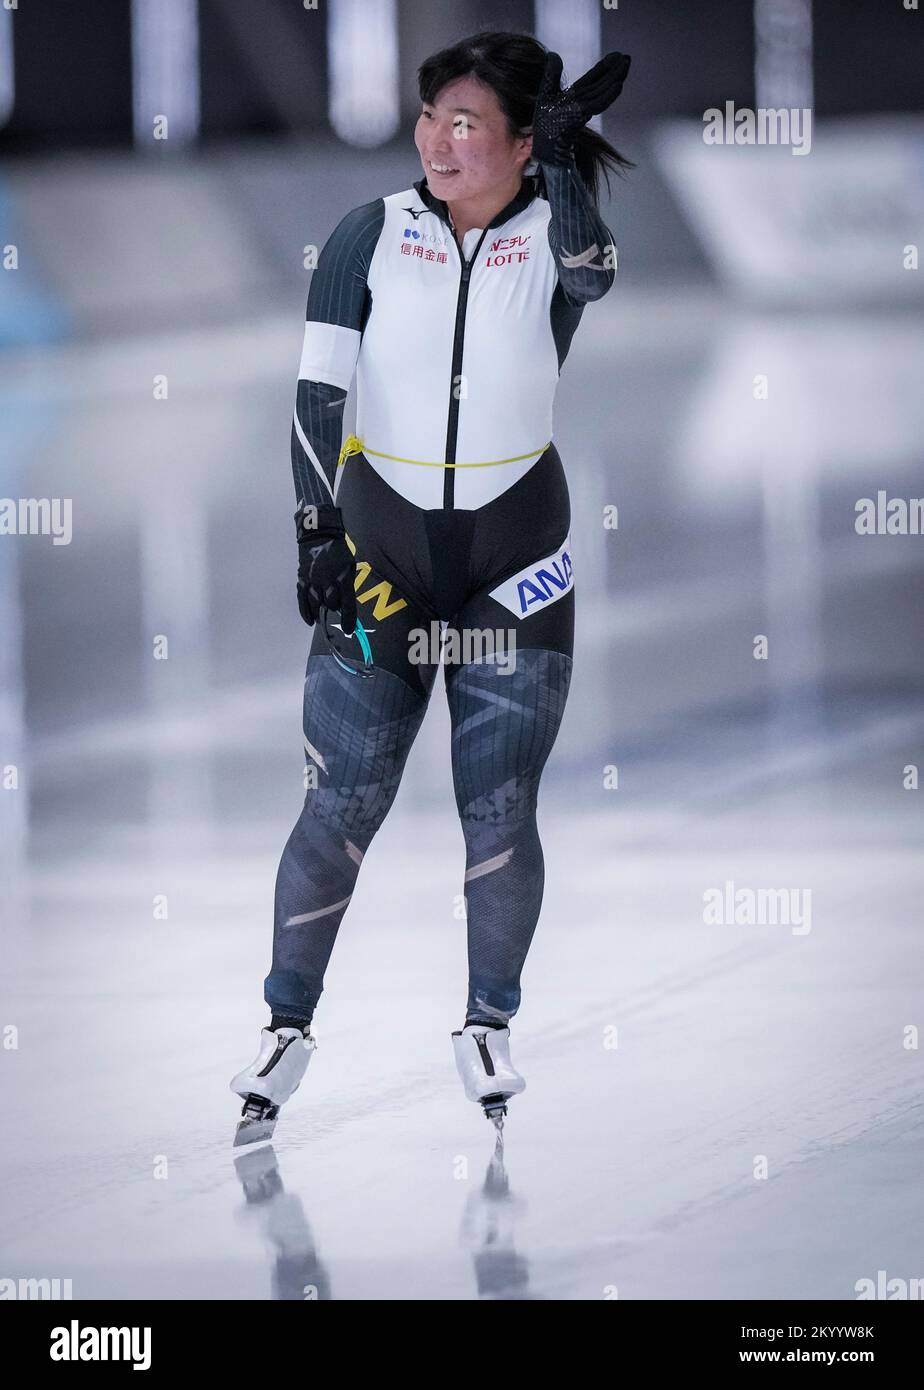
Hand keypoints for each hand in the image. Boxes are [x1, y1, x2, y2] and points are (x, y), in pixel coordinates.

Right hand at [294, 504, 356, 633]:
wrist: (319, 535)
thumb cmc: (338, 552)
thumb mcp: (349, 566)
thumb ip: (348, 585)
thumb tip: (345, 605)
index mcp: (343, 577)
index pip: (347, 604)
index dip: (349, 620)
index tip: (349, 630)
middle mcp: (327, 581)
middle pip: (330, 604)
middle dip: (333, 608)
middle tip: (333, 608)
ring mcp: (313, 580)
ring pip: (316, 604)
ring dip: (319, 612)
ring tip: (321, 618)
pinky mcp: (302, 579)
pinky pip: (302, 600)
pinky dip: (306, 612)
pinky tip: (310, 621)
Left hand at [531, 50, 630, 165]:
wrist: (544, 146)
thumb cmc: (545, 124)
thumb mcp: (547, 93)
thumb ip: (551, 74)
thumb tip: (553, 54)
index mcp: (577, 95)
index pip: (594, 78)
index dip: (605, 66)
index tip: (616, 55)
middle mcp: (583, 101)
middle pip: (602, 83)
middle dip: (615, 70)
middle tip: (627, 57)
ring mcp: (583, 110)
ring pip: (603, 91)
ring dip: (615, 78)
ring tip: (626, 65)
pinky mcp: (580, 118)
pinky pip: (597, 105)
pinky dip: (609, 96)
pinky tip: (619, 85)